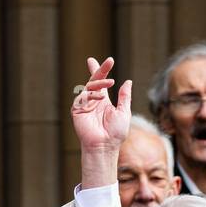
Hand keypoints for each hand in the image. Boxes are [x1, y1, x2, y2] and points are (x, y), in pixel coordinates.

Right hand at [72, 56, 131, 187]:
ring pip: (89, 86)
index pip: (101, 82)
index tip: (108, 61)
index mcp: (103, 101)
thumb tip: (128, 82)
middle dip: (99, 69)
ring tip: (110, 82)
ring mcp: (85, 105)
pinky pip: (83, 97)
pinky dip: (92, 94)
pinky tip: (100, 97)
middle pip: (94, 80)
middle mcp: (93, 101)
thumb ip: (125, 97)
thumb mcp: (124, 112)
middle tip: (108, 61)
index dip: (102, 71)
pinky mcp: (77, 110)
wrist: (105, 146)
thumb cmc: (116, 133)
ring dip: (100, 82)